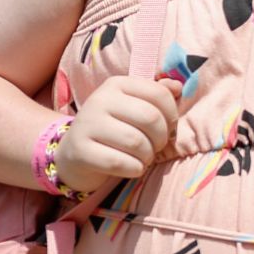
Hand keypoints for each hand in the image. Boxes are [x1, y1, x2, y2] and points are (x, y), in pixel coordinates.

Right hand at [54, 75, 181, 193]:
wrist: (75, 153)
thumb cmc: (115, 128)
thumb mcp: (135, 106)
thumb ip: (158, 95)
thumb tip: (177, 86)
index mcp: (117, 84)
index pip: (160, 94)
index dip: (172, 116)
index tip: (167, 128)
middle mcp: (99, 100)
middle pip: (151, 118)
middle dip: (161, 138)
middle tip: (155, 146)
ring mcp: (87, 124)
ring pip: (137, 143)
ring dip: (148, 156)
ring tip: (142, 157)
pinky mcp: (80, 150)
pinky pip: (120, 163)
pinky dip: (134, 169)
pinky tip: (131, 167)